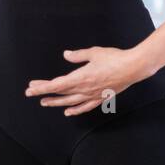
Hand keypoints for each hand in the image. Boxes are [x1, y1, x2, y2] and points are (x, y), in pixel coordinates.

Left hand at [25, 45, 146, 116]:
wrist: (133, 67)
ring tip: (45, 103)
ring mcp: (92, 95)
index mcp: (81, 77)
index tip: (30, 89)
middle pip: (60, 93)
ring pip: (70, 102)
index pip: (56, 85)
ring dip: (56, 103)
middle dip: (45, 92)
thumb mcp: (94, 52)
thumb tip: (66, 55)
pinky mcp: (101, 97)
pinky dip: (75, 110)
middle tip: (32, 92)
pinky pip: (85, 106)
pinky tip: (68, 112)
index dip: (42, 87)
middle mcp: (84, 89)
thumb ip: (78, 55)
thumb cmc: (115, 58)